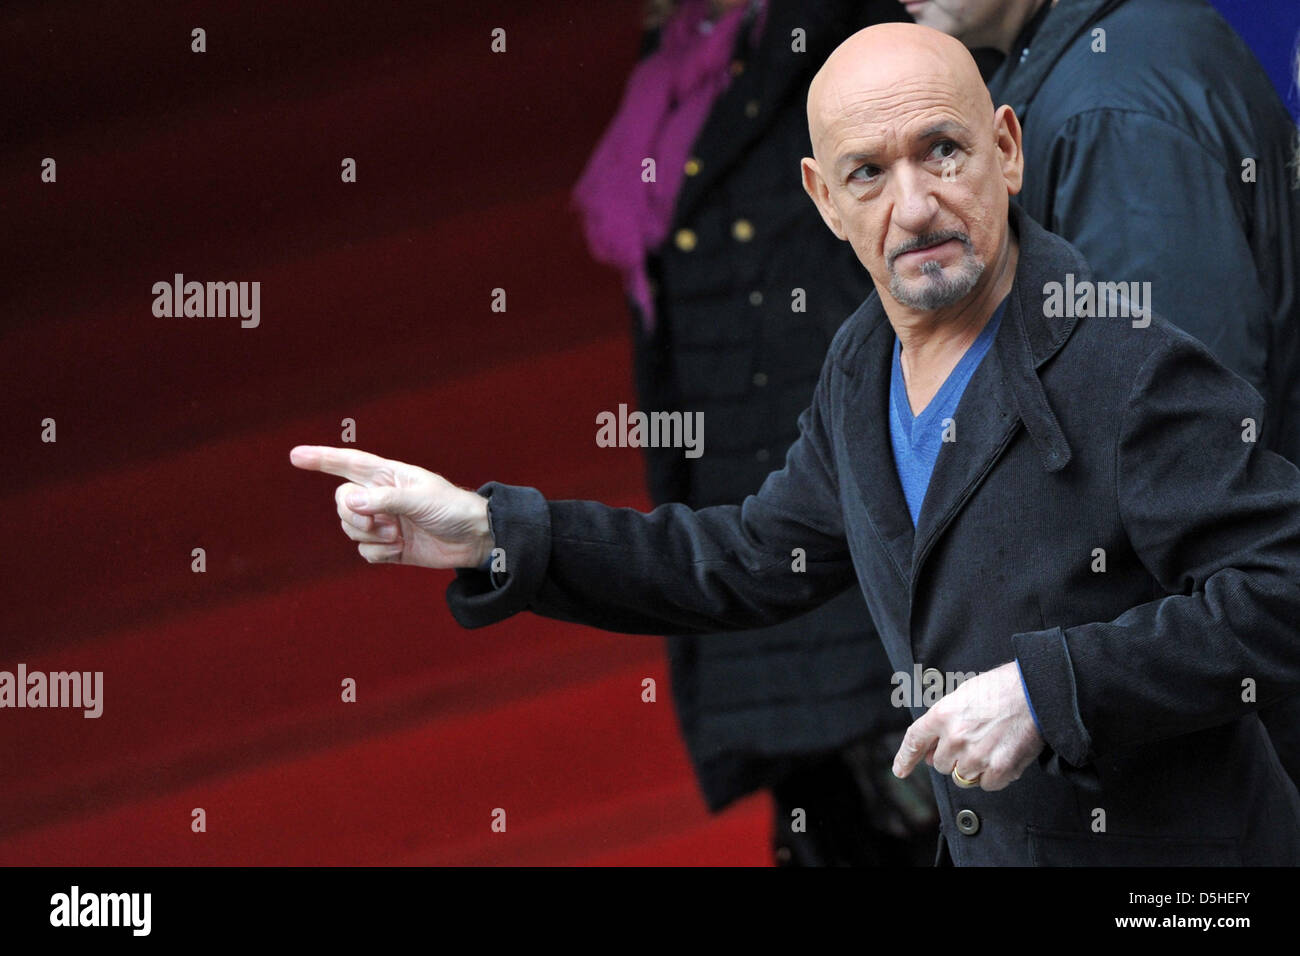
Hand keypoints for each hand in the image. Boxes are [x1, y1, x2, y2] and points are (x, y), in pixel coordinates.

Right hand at [289, 445, 493, 568]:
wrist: (476, 539)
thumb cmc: (452, 508)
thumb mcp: (419, 498)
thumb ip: (383, 499)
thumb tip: (348, 501)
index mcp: (388, 476)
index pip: (348, 463)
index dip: (321, 459)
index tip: (295, 456)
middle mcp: (381, 497)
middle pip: (342, 503)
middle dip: (353, 517)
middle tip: (381, 524)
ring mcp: (384, 523)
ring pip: (350, 530)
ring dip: (370, 537)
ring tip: (398, 535)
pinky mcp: (389, 547)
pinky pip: (365, 553)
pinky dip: (379, 554)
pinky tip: (400, 550)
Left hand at [891, 660, 1044, 790]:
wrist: (1036, 692)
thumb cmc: (1002, 688)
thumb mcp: (963, 695)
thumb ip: (943, 721)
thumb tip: (931, 748)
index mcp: (943, 715)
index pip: (915, 740)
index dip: (905, 758)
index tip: (900, 770)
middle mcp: (955, 738)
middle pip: (940, 764)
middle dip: (951, 757)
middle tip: (971, 742)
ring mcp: (977, 755)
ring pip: (962, 777)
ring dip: (972, 768)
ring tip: (989, 746)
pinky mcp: (999, 769)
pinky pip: (986, 785)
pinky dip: (993, 776)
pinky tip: (1002, 756)